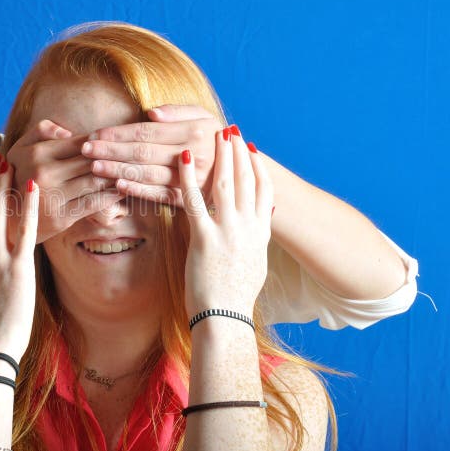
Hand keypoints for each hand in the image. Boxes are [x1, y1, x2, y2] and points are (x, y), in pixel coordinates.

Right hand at [7, 119, 123, 242]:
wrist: (4, 221)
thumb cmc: (15, 180)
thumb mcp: (19, 150)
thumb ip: (40, 131)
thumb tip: (68, 132)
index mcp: (36, 153)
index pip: (80, 142)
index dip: (102, 141)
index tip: (118, 140)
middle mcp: (44, 173)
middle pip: (91, 160)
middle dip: (114, 156)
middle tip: (135, 153)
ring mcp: (53, 196)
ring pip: (95, 180)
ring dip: (117, 174)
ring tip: (133, 169)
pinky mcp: (62, 218)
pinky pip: (93, 203)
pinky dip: (111, 195)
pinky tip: (123, 190)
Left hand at [80, 104, 222, 206]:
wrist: (244, 174)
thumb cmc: (216, 139)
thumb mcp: (205, 117)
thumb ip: (177, 112)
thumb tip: (150, 113)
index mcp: (194, 131)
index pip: (146, 132)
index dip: (118, 133)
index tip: (95, 133)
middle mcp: (192, 155)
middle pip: (142, 152)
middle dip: (110, 150)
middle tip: (85, 149)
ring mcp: (191, 179)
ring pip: (147, 174)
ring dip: (118, 170)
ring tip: (94, 167)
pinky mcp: (190, 199)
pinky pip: (160, 194)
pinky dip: (138, 190)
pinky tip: (118, 186)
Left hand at [178, 129, 273, 316]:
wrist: (226, 319)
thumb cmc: (234, 299)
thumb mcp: (254, 267)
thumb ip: (255, 245)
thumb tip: (257, 233)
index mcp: (260, 235)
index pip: (265, 192)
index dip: (259, 168)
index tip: (252, 149)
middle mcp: (248, 228)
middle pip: (247, 181)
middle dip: (239, 153)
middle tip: (232, 130)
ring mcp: (228, 232)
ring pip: (226, 184)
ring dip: (220, 156)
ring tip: (215, 134)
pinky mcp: (205, 239)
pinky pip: (195, 201)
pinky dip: (189, 177)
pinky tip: (184, 159)